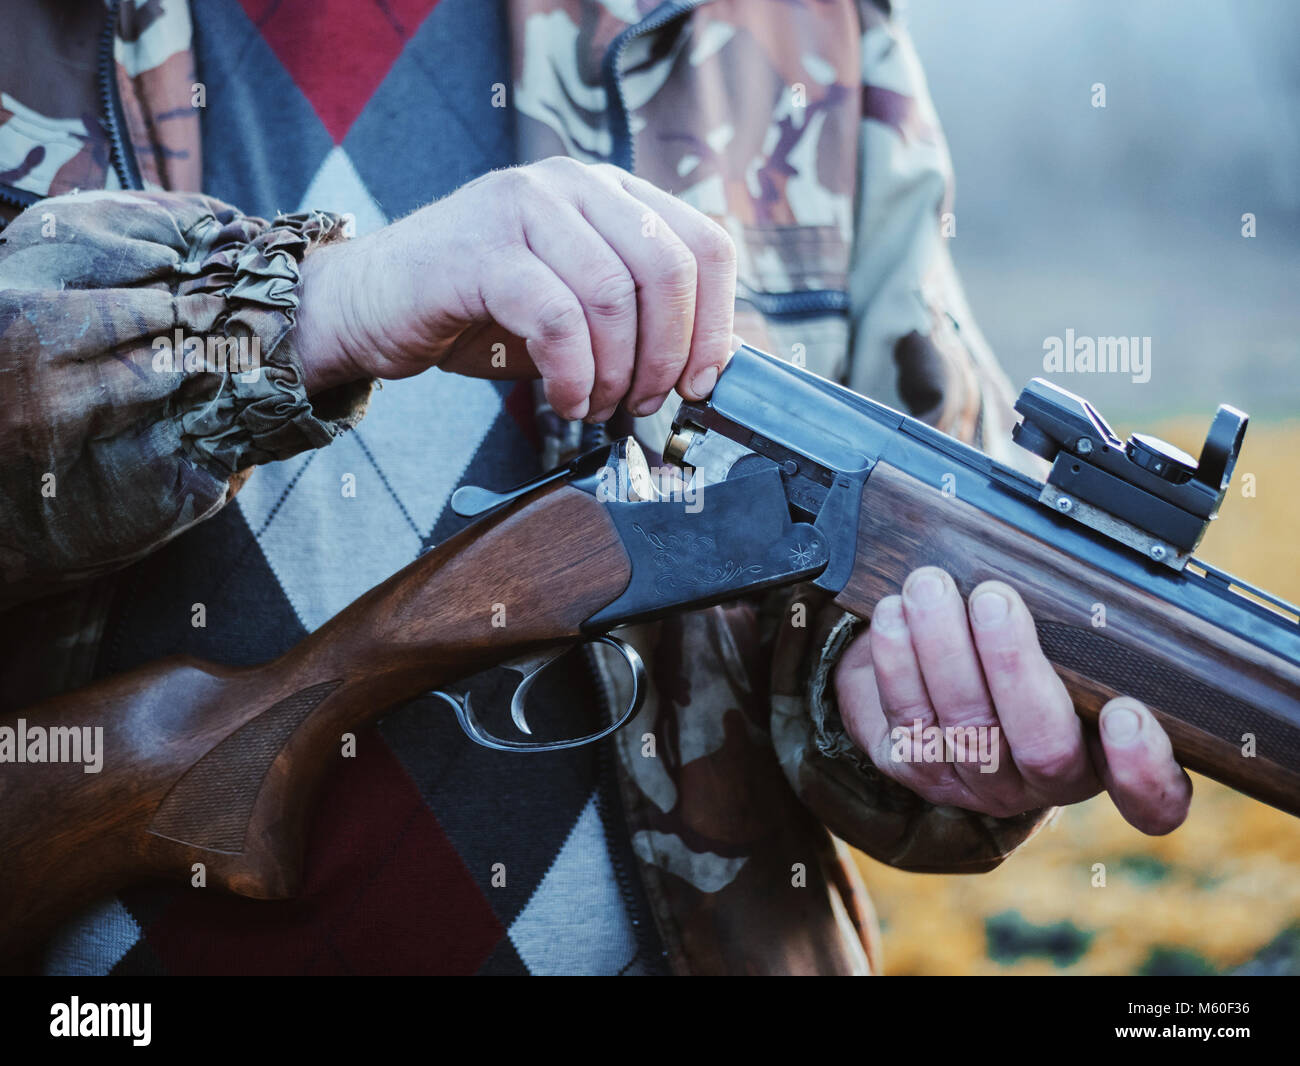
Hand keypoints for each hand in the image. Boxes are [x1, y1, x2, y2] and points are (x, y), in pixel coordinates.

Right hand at [295, 157, 736, 420]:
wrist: (370, 306)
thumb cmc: (478, 313)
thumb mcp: (576, 311)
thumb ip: (636, 321)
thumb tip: (709, 368)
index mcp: (609, 193)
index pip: (703, 243)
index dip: (717, 322)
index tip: (703, 382)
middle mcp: (572, 184)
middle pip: (668, 268)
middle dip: (670, 355)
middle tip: (649, 402)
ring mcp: (523, 206)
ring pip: (613, 296)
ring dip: (618, 374)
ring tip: (598, 407)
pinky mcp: (481, 249)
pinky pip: (557, 319)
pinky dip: (574, 375)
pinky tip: (566, 401)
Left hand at [835, 567, 1192, 833]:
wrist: (932, 676)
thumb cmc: (1017, 648)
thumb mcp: (1064, 645)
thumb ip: (1083, 631)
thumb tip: (1080, 567)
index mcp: (1106, 756)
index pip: (1152, 798)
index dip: (1145, 768)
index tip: (1128, 713)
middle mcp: (1046, 780)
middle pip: (1043, 746)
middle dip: (1015, 666)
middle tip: (993, 599)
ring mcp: (979, 782)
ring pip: (966, 727)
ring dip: (942, 649)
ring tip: (929, 588)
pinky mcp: (918, 769)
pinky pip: (908, 719)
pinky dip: (897, 660)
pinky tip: (893, 615)